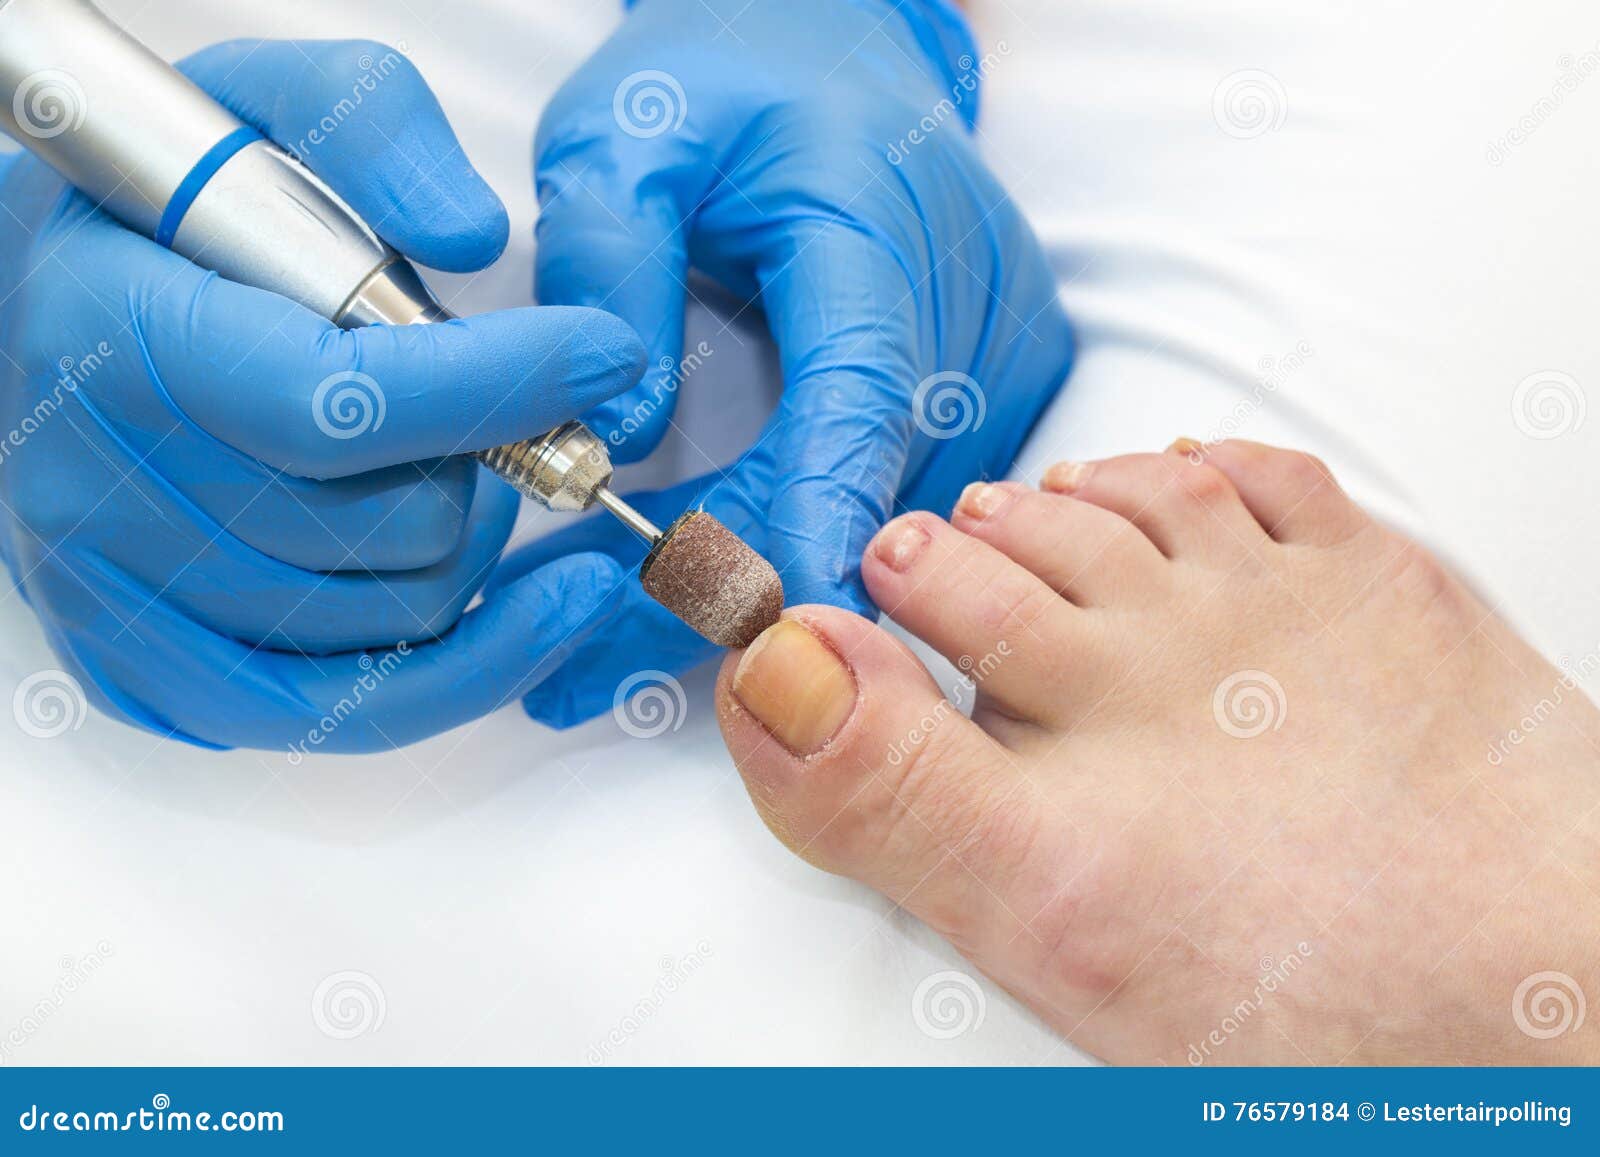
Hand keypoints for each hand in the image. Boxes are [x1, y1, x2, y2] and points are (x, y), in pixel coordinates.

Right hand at [0, 40, 643, 750]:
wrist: (44, 317)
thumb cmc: (168, 219)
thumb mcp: (260, 107)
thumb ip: (373, 129)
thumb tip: (474, 236)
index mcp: (121, 342)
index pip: (341, 406)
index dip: (501, 386)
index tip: (605, 353)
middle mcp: (99, 490)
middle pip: (388, 526)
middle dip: (488, 461)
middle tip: (498, 407)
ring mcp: (122, 601)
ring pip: (395, 617)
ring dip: (474, 546)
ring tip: (453, 465)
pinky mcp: (153, 675)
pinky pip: (351, 714)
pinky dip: (468, 667)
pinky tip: (536, 610)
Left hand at [504, 0, 1073, 726]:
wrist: (841, 61)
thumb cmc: (728, 94)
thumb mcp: (624, 137)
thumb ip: (609, 261)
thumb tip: (621, 435)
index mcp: (876, 225)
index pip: (859, 389)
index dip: (811, 515)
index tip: (766, 629)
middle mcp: (968, 305)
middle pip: (867, 489)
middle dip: (730, 592)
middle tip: (580, 672)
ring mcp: (1001, 358)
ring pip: (891, 518)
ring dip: (764, 586)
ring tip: (617, 644)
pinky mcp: (1003, 394)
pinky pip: (909, 502)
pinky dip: (813, 550)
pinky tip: (717, 584)